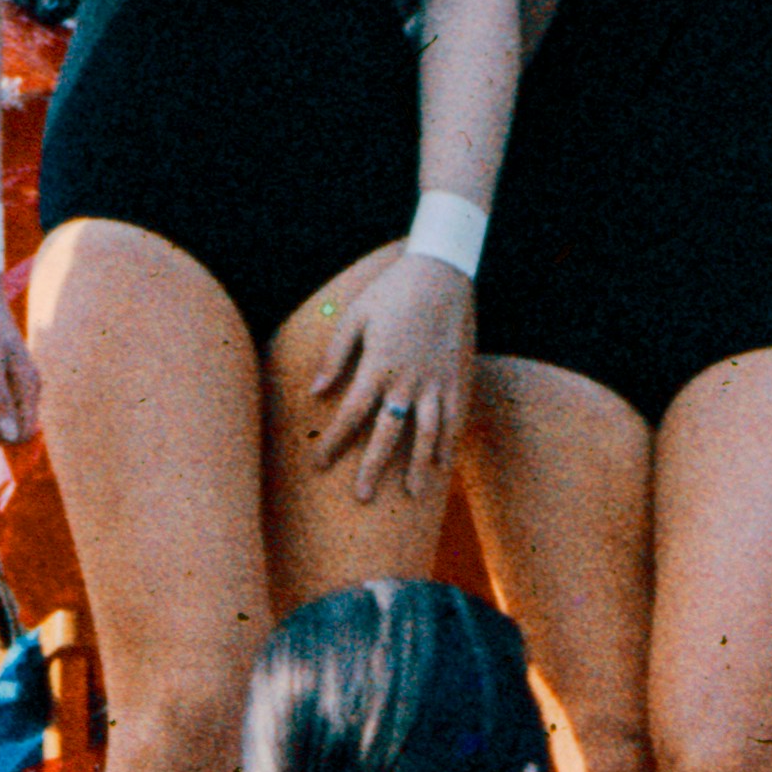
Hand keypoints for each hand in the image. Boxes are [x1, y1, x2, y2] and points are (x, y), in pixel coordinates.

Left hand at [312, 251, 473, 503]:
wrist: (441, 274)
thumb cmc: (391, 292)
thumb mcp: (355, 317)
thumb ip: (335, 356)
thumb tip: (315, 391)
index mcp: (378, 367)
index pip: (350, 415)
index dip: (333, 442)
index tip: (318, 464)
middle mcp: (407, 381)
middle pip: (387, 434)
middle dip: (373, 467)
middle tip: (363, 497)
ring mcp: (435, 382)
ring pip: (427, 434)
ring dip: (418, 465)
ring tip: (412, 493)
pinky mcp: (456, 378)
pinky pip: (453, 418)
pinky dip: (447, 443)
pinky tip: (441, 464)